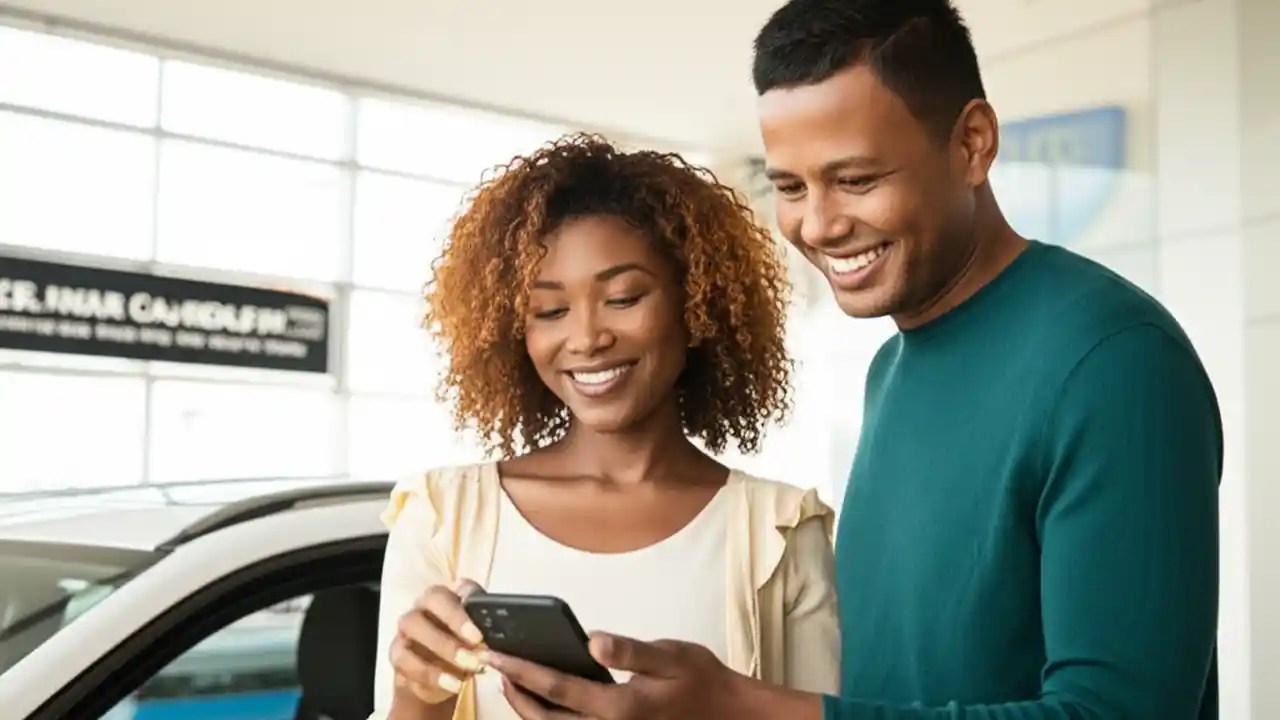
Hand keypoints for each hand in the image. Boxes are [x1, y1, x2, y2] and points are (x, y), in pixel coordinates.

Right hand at [389, 578, 487, 703]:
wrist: (440, 677)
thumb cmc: (464, 647)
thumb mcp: (480, 638)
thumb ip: (486, 630)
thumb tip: (497, 638)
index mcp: (447, 595)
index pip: (454, 589)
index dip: (464, 608)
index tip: (479, 635)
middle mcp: (423, 605)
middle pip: (431, 600)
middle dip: (454, 623)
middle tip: (476, 647)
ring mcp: (406, 627)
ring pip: (414, 626)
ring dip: (443, 648)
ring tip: (468, 669)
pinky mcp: (397, 653)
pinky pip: (406, 660)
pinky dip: (430, 674)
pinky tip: (452, 684)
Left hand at [488, 632, 803, 719]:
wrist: (728, 714)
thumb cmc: (701, 679)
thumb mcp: (670, 655)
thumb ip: (630, 650)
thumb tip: (593, 640)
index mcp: (618, 707)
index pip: (556, 687)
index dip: (521, 669)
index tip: (496, 654)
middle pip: (545, 718)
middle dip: (515, 693)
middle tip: (493, 666)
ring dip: (528, 709)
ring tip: (512, 682)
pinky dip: (550, 716)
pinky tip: (545, 697)